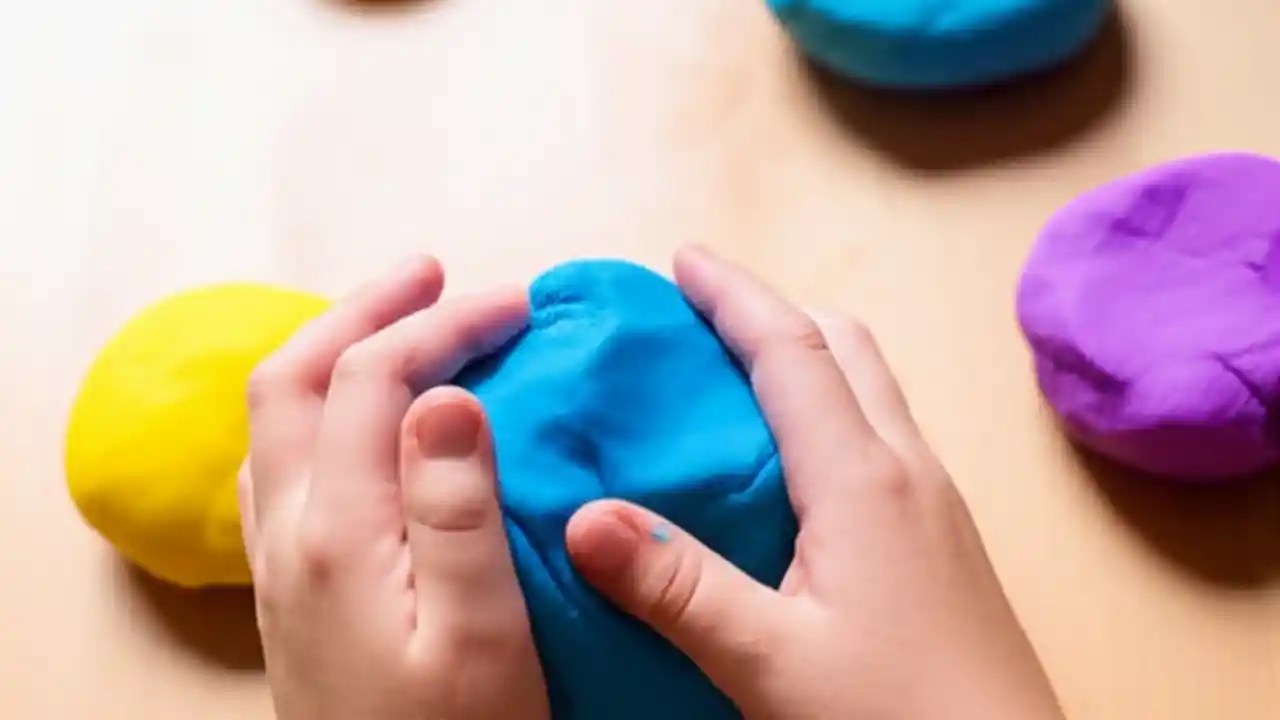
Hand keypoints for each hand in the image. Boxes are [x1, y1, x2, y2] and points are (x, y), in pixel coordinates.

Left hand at [241, 257, 549, 719]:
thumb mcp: (482, 633)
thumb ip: (457, 509)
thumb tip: (444, 394)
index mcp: (339, 531)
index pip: (377, 380)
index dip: (443, 324)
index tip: (516, 304)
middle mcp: (289, 532)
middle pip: (299, 378)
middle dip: (367, 310)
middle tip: (435, 275)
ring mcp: (277, 561)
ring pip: (279, 418)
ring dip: (335, 351)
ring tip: (400, 325)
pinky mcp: (287, 589)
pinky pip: (280, 463)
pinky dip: (320, 408)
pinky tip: (361, 421)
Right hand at [567, 247, 1063, 719]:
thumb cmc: (897, 718)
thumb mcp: (771, 662)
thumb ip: (678, 587)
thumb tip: (585, 518)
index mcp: (863, 479)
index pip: (792, 350)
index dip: (734, 295)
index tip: (682, 259)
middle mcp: (908, 470)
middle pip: (846, 346)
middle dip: (773, 310)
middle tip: (703, 312)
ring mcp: (935, 504)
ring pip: (871, 388)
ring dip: (807, 357)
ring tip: (736, 376)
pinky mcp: (943, 541)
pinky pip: (881, 436)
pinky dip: (829, 409)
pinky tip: (791, 466)